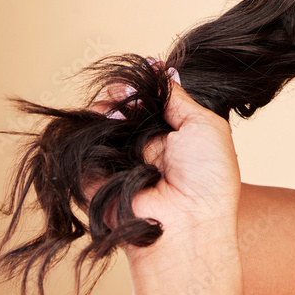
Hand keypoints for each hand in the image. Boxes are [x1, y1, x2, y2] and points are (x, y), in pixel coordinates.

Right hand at [84, 60, 240, 251]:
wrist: (187, 225)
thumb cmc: (208, 177)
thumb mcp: (205, 125)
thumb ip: (179, 98)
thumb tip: (163, 71)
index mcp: (177, 137)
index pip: (155, 103)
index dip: (148, 86)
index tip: (146, 70)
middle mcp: (148, 148)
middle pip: (128, 108)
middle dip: (125, 92)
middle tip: (126, 87)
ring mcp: (122, 160)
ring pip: (105, 122)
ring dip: (109, 107)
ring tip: (118, 104)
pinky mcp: (96, 175)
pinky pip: (86, 143)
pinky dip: (92, 126)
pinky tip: (106, 118)